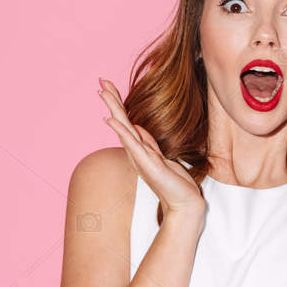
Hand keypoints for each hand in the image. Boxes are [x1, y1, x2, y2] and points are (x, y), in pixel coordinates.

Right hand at [99, 78, 204, 217]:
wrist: (184, 204)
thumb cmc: (175, 183)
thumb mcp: (162, 157)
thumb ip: (149, 142)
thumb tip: (139, 127)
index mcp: (140, 149)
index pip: (127, 121)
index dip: (119, 104)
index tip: (110, 87)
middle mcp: (136, 152)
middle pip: (122, 120)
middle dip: (113, 100)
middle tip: (101, 81)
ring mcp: (140, 157)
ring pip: (124, 128)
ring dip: (114, 109)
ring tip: (103, 92)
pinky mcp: (147, 164)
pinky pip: (132, 144)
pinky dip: (121, 131)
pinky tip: (111, 120)